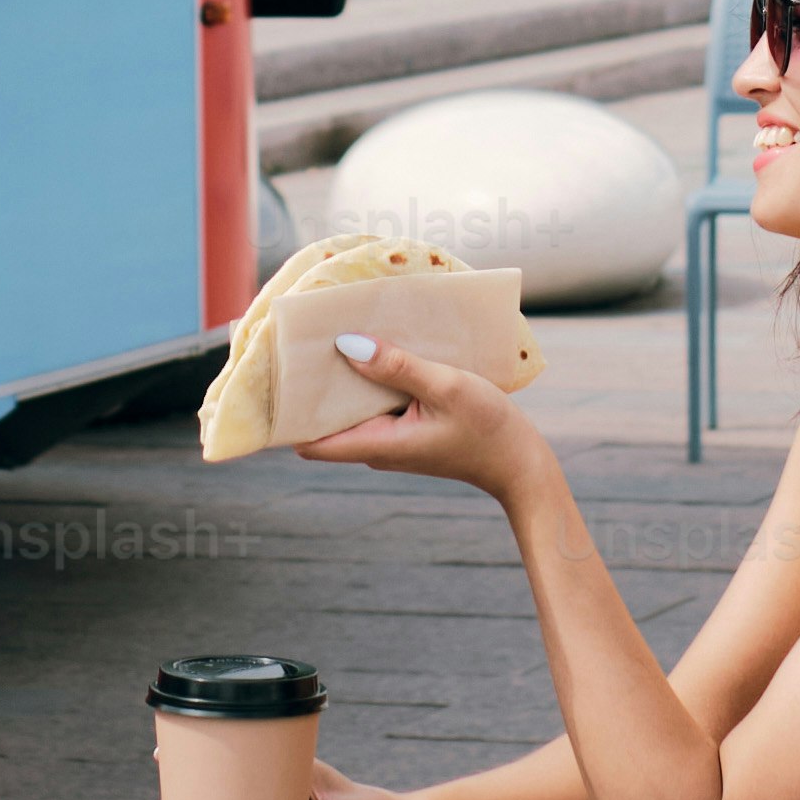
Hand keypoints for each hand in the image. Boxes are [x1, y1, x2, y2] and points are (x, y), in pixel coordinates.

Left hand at [291, 332, 542, 492]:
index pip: (310, 442)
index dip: (289, 414)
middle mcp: (375, 447)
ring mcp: (390, 440)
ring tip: (336, 336)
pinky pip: (374, 405)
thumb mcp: (445, 387)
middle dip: (313, 385)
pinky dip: (369, 380)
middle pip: (324, 420)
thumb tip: (347, 346)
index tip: (280, 377)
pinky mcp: (404, 430)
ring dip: (344, 378)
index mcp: (378, 444)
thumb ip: (397, 367)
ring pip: (350, 410)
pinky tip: (375, 350)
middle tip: (305, 341)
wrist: (520, 463)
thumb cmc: (488, 428)